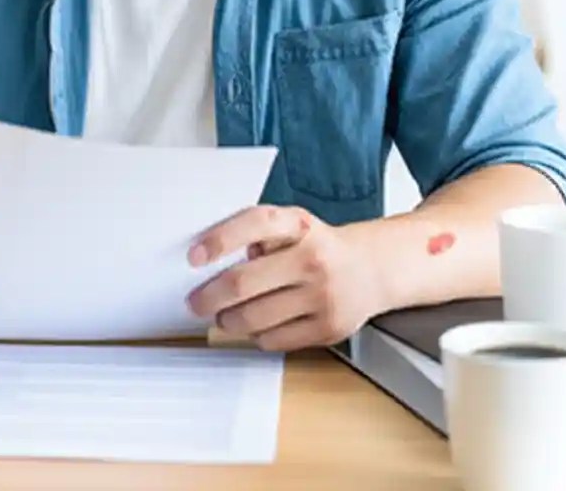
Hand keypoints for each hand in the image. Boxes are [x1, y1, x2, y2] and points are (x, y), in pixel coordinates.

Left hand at [185, 206, 384, 351]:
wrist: (371, 269)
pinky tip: (259, 325)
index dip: (219, 241)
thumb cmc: (317, 247)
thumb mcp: (291, 226)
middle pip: (243, 284)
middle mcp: (312, 258)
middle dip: (209, 297)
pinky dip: (257, 336)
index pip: (254, 224)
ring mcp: (323, 295)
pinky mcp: (328, 327)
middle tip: (196, 303)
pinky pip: (274, 340)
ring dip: (229, 321)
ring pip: (254, 319)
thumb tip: (208, 265)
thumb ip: (256, 235)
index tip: (193, 257)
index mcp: (298, 226)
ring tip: (225, 317)